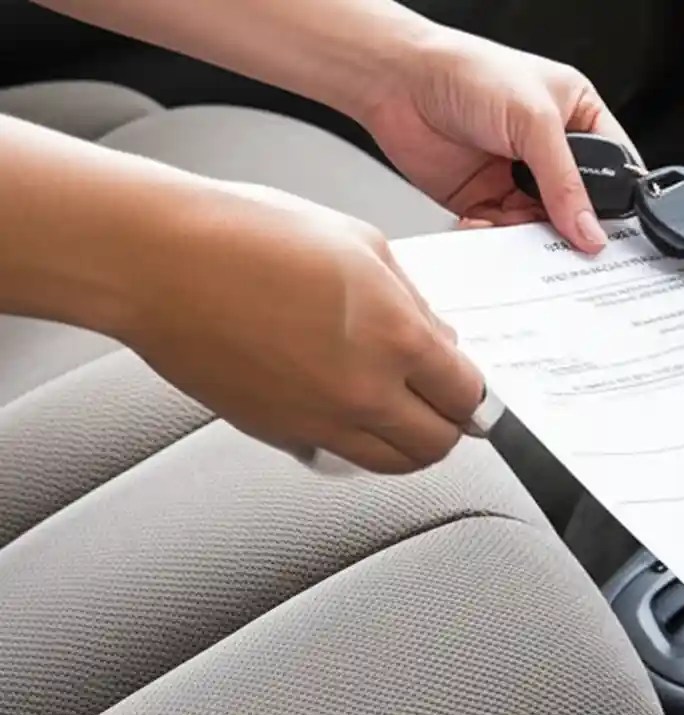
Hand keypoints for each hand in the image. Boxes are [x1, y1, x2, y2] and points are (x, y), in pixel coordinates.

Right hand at [121, 181, 479, 473]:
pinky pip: (339, 456)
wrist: (162, 261)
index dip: (477, 395)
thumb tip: (440, 339)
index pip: (468, 396)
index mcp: (395, 337)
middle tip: (445, 406)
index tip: (472, 390)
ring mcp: (319, 420)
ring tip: (405, 415)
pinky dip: (357, 443)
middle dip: (451, 426)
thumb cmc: (250, 236)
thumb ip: (413, 301)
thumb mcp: (363, 245)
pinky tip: (350, 410)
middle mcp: (364, 391)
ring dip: (410, 445)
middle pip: (438, 444)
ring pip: (393, 464)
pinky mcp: (280, 434)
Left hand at [359, 26, 636, 252]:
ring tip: (524, 236)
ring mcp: (517, 176)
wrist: (399, 82)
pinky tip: (486, 224)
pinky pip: (503, 232)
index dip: (616, 200)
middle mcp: (548, 148)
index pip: (613, 166)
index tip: (613, 232)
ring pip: (541, 224)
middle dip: (573, 225)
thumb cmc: (468, 73)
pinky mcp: (484, 198)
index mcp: (577, 115)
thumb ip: (565, 182)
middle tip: (573, 247)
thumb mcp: (534, 121)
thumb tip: (591, 230)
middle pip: (578, 204)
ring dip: (532, 236)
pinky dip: (497, 237)